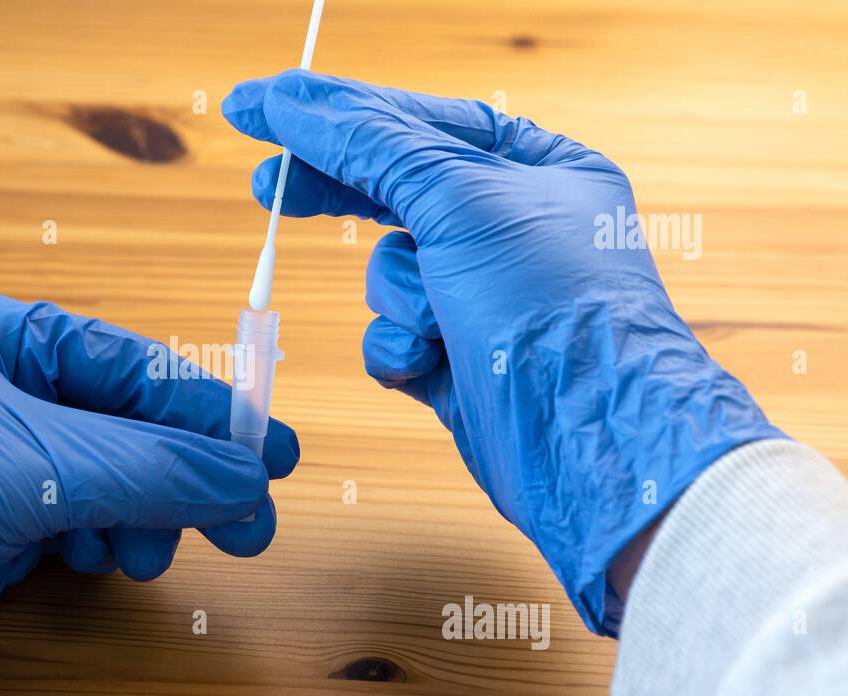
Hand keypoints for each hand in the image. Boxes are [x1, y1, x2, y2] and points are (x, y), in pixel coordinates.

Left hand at [0, 290, 298, 695]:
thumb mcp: (33, 467)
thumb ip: (149, 469)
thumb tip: (245, 479)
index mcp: (5, 334)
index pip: (133, 366)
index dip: (207, 411)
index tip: (269, 453)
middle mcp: (7, 383)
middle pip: (131, 423)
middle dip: (184, 476)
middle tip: (247, 523)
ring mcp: (4, 449)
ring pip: (113, 475)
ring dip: (145, 515)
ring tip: (146, 554)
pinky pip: (83, 514)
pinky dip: (104, 537)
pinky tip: (99, 560)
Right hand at [224, 70, 779, 633]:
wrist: (586, 443)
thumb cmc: (554, 312)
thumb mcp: (458, 202)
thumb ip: (370, 145)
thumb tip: (294, 100)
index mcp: (538, 170)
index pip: (417, 123)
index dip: (334, 112)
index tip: (261, 106)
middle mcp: (514, 229)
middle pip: (391, 193)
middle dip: (336, 196)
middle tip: (266, 184)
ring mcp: (483, 297)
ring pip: (386, 274)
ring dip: (399, 300)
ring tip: (437, 322)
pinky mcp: (458, 359)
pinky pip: (389, 337)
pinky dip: (400, 351)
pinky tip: (429, 366)